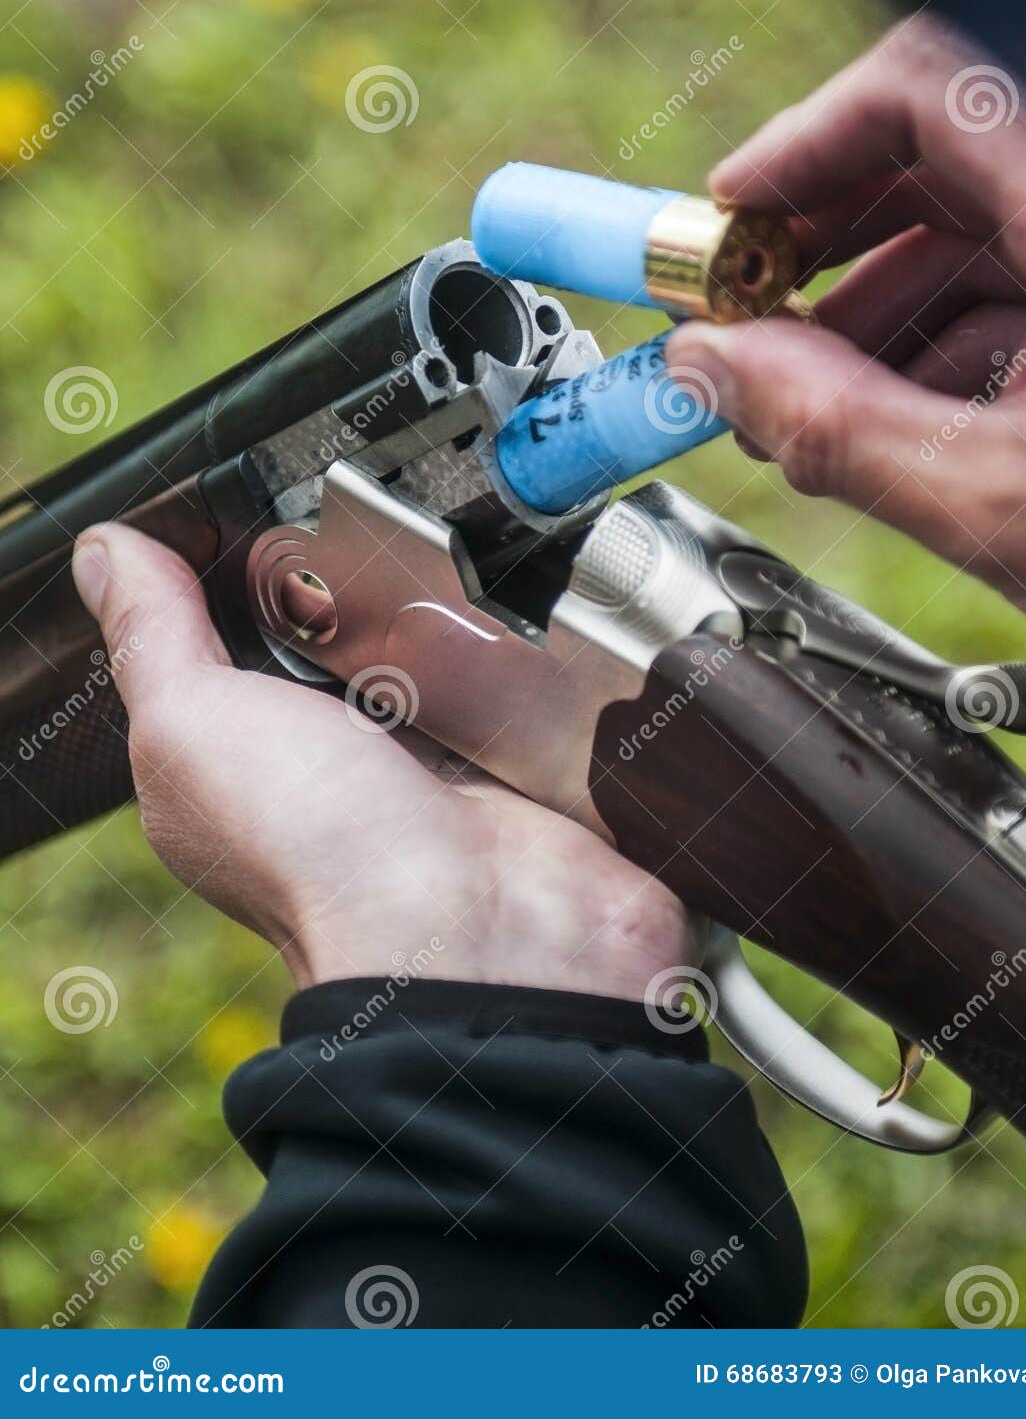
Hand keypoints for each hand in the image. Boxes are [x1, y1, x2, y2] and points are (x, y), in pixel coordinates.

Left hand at [71, 523, 697, 995]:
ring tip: (444, 538)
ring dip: (441, 594)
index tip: (257, 497)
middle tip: (362, 512)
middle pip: (340, 626)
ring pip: (434, 635)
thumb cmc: (325, 849)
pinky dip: (515, 631)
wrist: (489, 930)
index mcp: (243, 763)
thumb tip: (106, 551)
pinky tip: (506, 595)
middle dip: (352, 569)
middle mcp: (337, 764)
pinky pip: (515, 663)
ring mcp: (434, 762)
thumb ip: (152, 636)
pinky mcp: (516, 754)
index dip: (238, 569)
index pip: (229, 636)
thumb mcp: (193, 725)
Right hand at [667, 13, 1025, 639]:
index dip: (806, 139)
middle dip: (827, 244)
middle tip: (749, 325)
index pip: (929, 91)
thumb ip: (831, 428)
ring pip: (982, 234)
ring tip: (808, 405)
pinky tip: (894, 423)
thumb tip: (714, 367)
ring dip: (877, 309)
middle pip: (944, 160)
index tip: (731, 217)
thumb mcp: (995, 502)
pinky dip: (944, 345)